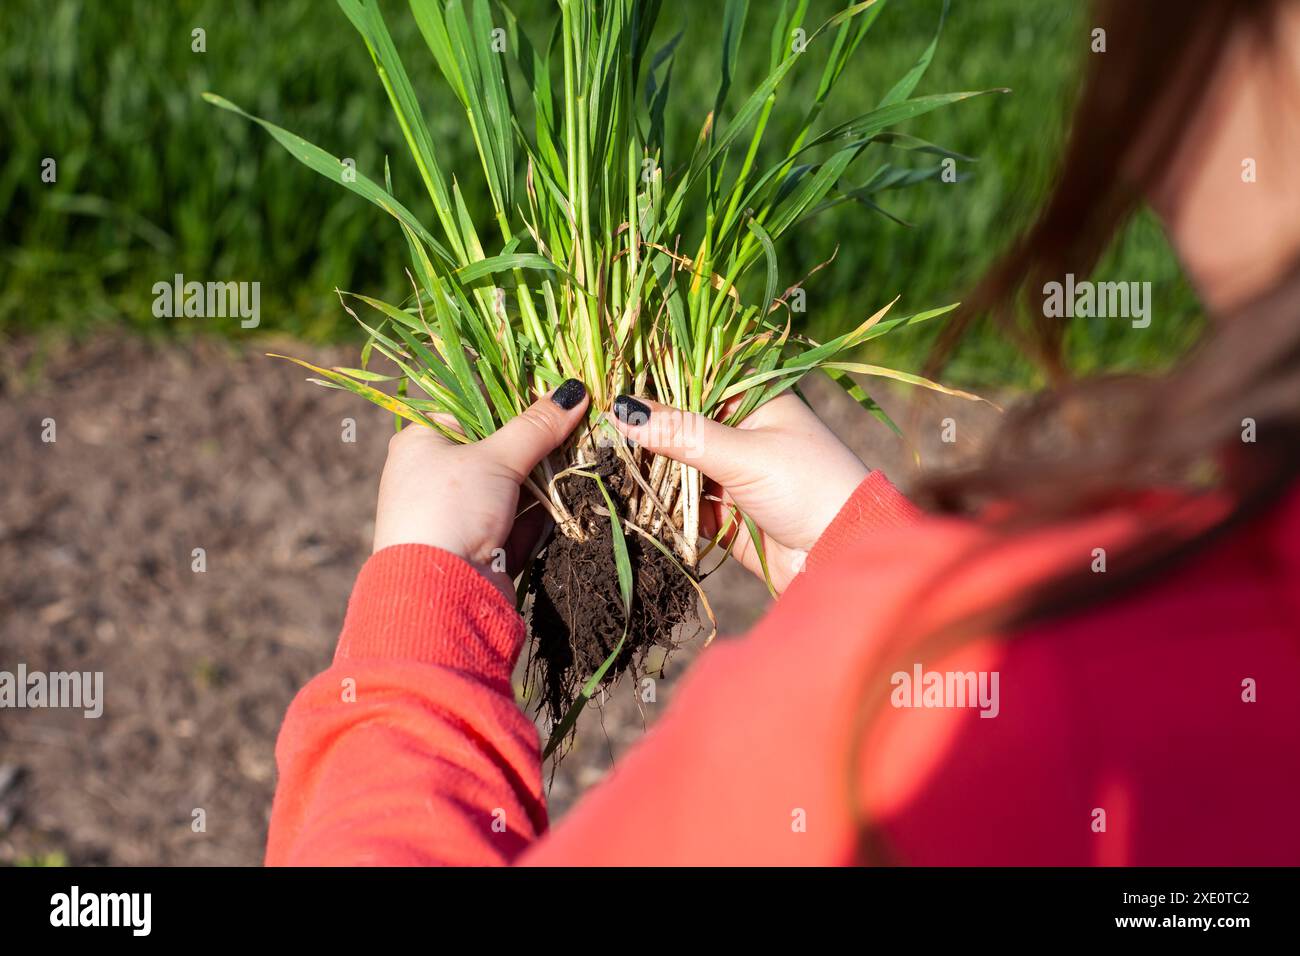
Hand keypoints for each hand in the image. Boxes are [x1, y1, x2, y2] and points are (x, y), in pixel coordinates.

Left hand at [372, 380, 588, 601]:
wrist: (440, 596)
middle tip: (577, 427)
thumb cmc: (451, 509)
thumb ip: (537, 426)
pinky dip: (541, 514)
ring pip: (512, 487)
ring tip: (581, 460)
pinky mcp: (481, 547)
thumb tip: (573, 391)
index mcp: (423, 442)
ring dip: (544, 481)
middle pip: (497, 448)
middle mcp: (436, 476)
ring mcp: (460, 514)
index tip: (555, 396)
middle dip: (537, 445)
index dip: (514, 400)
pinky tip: (571, 500)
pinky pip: (518, 521)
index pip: (472, 407)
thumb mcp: (496, 458)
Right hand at [609, 391, 867, 591]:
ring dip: (650, 475)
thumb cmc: (807, 486)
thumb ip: (682, 434)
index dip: (653, 388)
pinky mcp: (725, 514)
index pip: (693, 382)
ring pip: (676, 468)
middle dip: (644, 437)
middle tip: (600, 438)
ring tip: (611, 472)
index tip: (609, 392)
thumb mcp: (743, 454)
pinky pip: (683, 506)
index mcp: (753, 400)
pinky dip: (663, 508)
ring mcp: (731, 474)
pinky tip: (635, 505)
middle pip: (678, 427)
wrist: (843, 555)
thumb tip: (623, 409)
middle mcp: (740, 433)